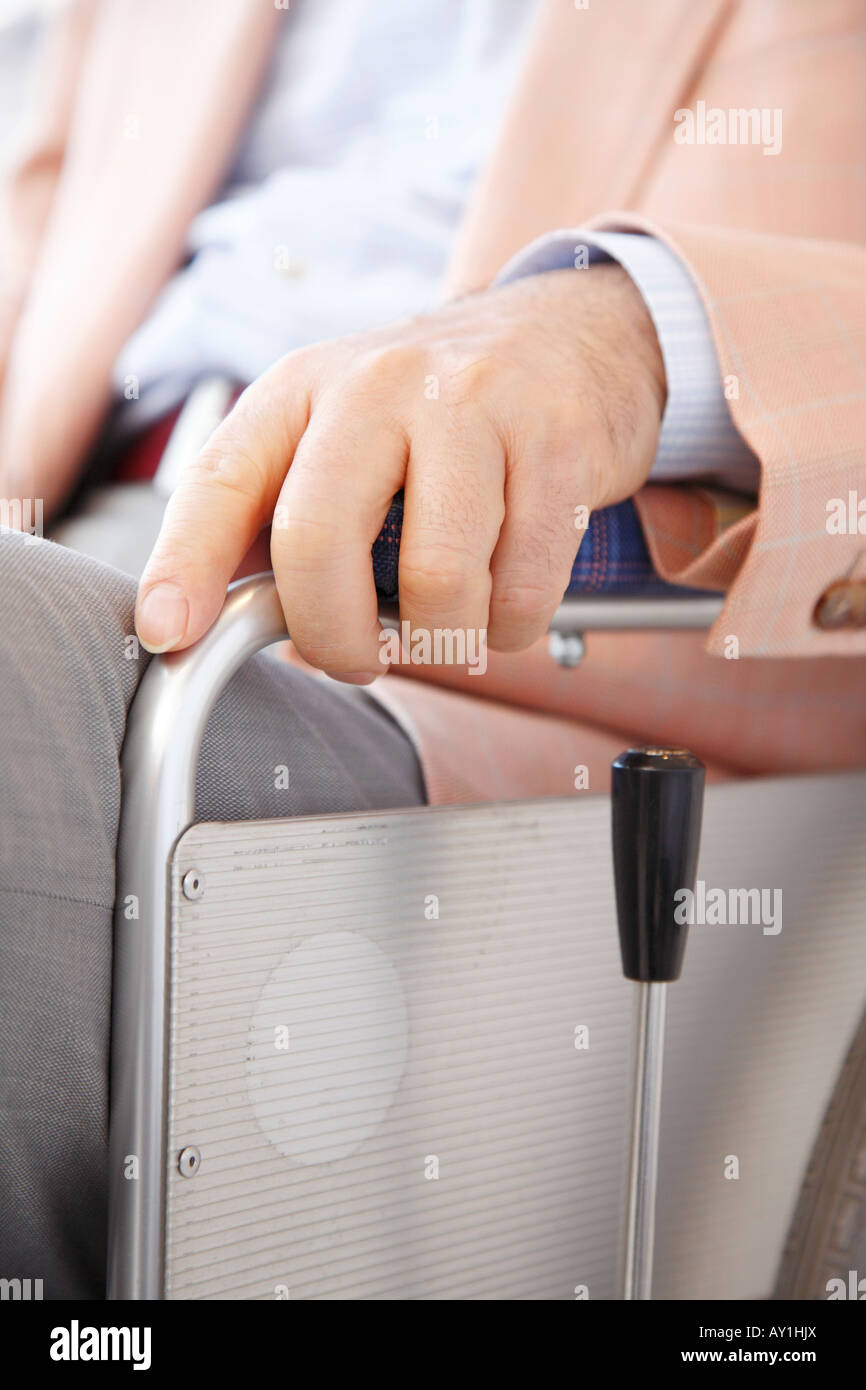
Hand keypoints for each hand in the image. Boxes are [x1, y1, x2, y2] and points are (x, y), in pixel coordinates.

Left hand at [136, 265, 665, 679]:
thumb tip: (211, 625)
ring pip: (436, 582)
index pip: (221, 480)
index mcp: (304, 389)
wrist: (573, 335)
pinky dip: (510, 627)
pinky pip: (522, 590)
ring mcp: (473, 405)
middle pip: (318, 539)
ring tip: (449, 618)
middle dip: (333, 637)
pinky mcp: (555, 441)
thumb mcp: (341, 435)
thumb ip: (277, 520)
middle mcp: (378, 385)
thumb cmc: (440, 412)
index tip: (170, 633)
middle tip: (359, 658)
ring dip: (442, 639)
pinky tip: (504, 597)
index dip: (184, 565)